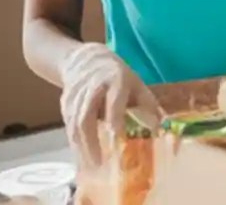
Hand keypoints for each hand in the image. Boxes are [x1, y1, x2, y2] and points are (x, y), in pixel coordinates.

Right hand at [59, 43, 161, 168]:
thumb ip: (148, 105)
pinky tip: (80, 155)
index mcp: (115, 80)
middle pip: (86, 115)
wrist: (86, 59)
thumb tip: (160, 128)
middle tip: (98, 163)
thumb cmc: (118, 76)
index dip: (114, 119)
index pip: (114, 101)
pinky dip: (73, 141)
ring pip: (74, 123)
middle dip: (90, 140)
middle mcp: (93, 86)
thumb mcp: (136, 84)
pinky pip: (67, 124)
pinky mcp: (65, 101)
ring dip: (80, 146)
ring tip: (89, 165)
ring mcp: (76, 94)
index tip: (117, 138)